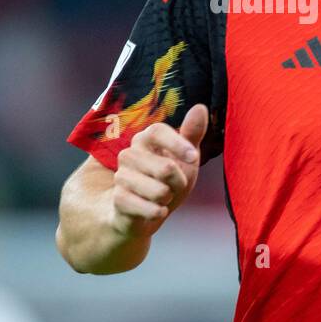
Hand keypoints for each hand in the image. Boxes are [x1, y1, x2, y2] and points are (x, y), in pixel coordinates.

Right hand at [110, 104, 208, 238]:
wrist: (143, 213)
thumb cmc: (166, 181)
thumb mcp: (184, 159)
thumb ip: (191, 134)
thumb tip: (200, 108)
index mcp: (145, 140)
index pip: (156, 131)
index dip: (177, 143)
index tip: (193, 157)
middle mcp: (129, 155)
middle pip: (166, 167)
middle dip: (180, 183)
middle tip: (174, 187)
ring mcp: (121, 177)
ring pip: (159, 190)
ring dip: (169, 199)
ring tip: (161, 198)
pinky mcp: (119, 199)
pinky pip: (149, 208)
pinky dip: (158, 212)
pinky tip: (155, 210)